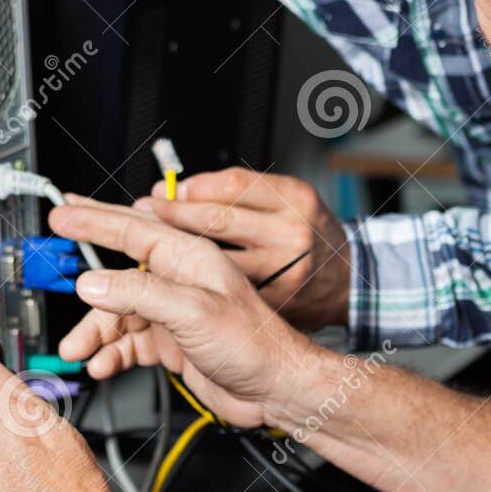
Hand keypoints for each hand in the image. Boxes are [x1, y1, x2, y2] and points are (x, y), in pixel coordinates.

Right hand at [50, 199, 320, 428]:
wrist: (276, 389)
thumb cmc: (255, 343)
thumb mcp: (192, 312)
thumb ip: (139, 293)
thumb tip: (93, 282)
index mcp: (188, 258)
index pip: (131, 229)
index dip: (93, 220)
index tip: (63, 212)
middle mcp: (179, 280)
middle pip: (117, 273)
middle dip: (84, 281)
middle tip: (52, 272)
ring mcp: (174, 312)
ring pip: (119, 314)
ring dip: (96, 333)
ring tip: (79, 349)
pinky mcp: (173, 342)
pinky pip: (130, 342)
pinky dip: (112, 353)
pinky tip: (103, 365)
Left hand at [138, 167, 350, 330]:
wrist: (345, 284)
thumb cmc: (308, 237)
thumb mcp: (287, 201)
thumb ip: (239, 193)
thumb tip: (176, 189)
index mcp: (295, 201)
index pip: (232, 186)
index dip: (190, 188)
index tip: (162, 191)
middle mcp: (291, 235)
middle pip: (218, 221)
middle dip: (172, 214)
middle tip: (144, 210)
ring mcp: (283, 274)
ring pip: (215, 260)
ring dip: (177, 250)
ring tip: (152, 244)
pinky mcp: (274, 305)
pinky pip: (224, 292)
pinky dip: (195, 284)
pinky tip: (175, 279)